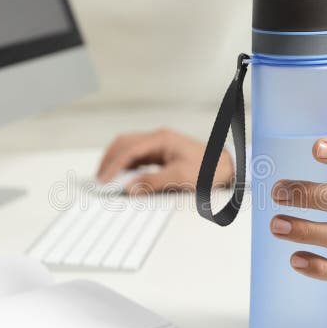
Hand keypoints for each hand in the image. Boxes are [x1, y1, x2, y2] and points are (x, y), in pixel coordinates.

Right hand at [96, 128, 233, 194]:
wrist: (226, 168)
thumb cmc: (208, 169)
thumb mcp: (180, 177)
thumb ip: (153, 182)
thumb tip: (130, 188)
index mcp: (161, 139)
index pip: (129, 150)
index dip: (114, 166)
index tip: (104, 181)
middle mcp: (158, 139)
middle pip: (124, 144)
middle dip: (109, 160)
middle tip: (100, 179)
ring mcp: (159, 145)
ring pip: (129, 149)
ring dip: (117, 162)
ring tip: (107, 179)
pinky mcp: (161, 154)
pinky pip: (138, 157)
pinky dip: (127, 166)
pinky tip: (123, 178)